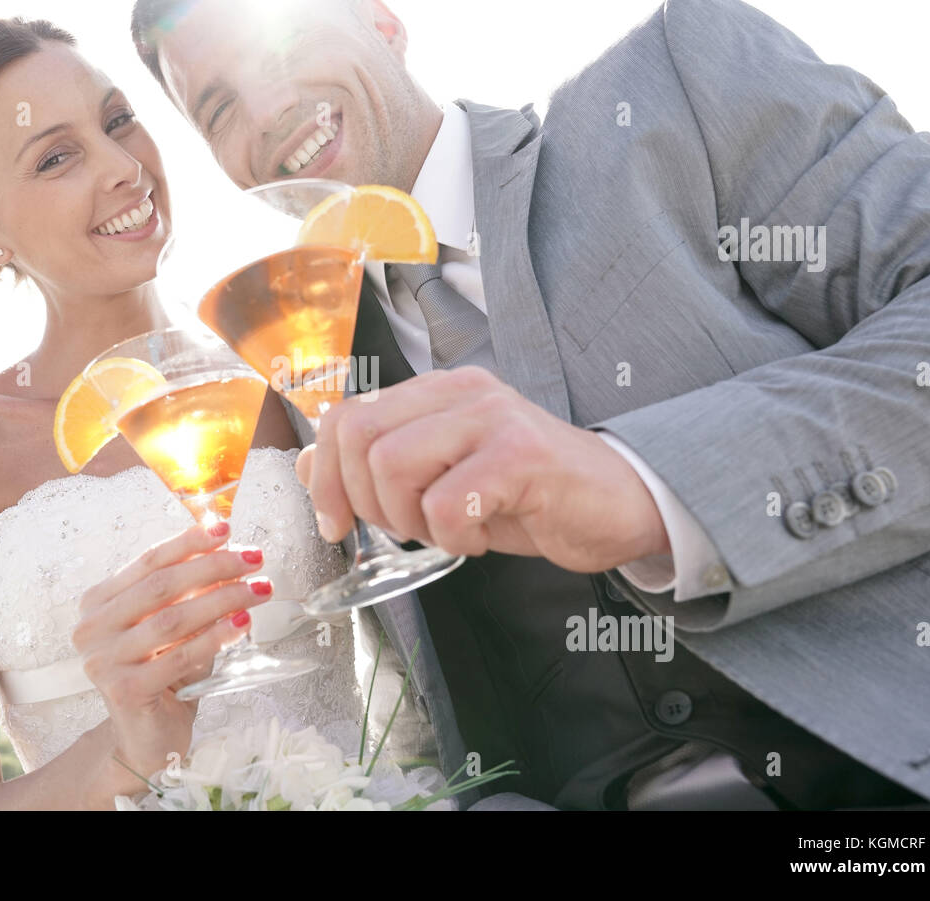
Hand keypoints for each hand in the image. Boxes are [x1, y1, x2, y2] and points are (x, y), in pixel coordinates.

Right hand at [71, 521, 271, 783]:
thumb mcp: (173, 625)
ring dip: (223, 599)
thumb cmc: (163, 674)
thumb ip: (190, 592)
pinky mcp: (124, 690)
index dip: (189, 543)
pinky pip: (179, 656)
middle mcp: (92, 629)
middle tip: (254, 559)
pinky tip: (243, 625)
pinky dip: (215, 637)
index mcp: (98, 603)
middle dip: (214, 567)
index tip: (225, 529)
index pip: (148, 562)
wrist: (147, 737)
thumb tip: (231, 551)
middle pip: (161, 586)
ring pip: (173, 619)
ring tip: (259, 589)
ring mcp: (103, 661)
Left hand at [296, 366, 669, 571]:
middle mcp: (461, 392)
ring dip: (409, 520)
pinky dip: (452, 536)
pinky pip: (447, 502)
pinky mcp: (522, 454)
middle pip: (359, 437)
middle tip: (407, 530)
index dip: (325, 476)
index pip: (345, 416)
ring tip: (448, 531)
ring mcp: (493, 417)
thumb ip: (378, 468)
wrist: (621, 504)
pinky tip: (480, 537)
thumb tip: (307, 466)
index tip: (336, 524)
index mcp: (436, 393)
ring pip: (393, 466)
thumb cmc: (530, 496)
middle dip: (365, 502)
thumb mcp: (442, 480)